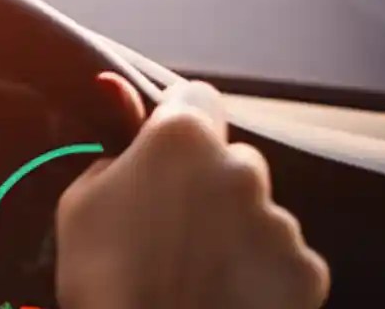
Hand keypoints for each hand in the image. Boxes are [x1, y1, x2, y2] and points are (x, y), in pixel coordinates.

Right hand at [56, 80, 329, 308]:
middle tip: (174, 224)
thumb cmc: (101, 277)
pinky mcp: (305, 269)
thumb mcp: (80, 202)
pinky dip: (261, 271)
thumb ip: (110, 148)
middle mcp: (240, 168)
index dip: (177, 119)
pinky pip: (284, 256)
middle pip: (230, 158)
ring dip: (235, 228)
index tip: (164, 147)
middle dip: (207, 182)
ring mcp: (278, 220)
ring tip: (197, 267)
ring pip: (258, 209)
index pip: (195, 95)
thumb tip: (117, 97)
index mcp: (181, 139)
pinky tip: (224, 291)